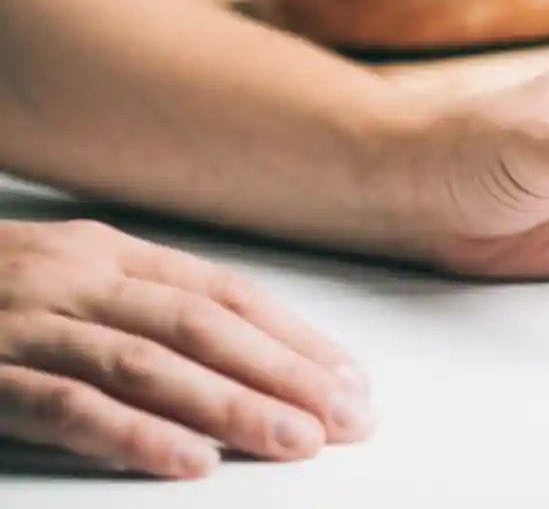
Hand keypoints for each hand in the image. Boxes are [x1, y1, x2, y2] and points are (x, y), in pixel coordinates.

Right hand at [0, 219, 372, 478]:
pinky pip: (65, 405)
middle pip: (202, 326)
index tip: (351, 381)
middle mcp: (77, 276)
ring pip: (146, 362)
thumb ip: (147, 308)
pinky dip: (132, 434)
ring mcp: (26, 322)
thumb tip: (251, 359)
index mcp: (111, 252)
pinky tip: (189, 462)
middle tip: (346, 419)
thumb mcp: (73, 280)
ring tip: (294, 442)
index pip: (226, 294)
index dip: (295, 338)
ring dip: (229, 405)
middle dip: (283, 374)